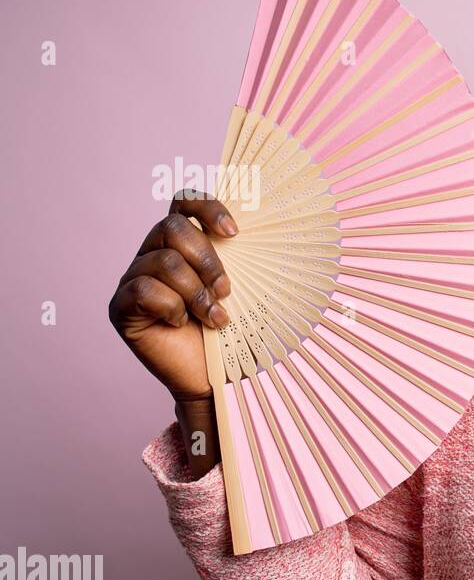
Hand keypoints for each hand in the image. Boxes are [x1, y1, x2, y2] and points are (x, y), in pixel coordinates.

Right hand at [108, 189, 237, 400]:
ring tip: (213, 318)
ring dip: (196, 292)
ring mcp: (133, 279)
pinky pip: (143, 290)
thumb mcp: (245, 292)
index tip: (234, 233)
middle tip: (226, 291)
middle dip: (206, 259)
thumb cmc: (231, 332)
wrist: (214, 376)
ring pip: (163, 262)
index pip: (183, 203)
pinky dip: (171, 308)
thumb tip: (247, 233)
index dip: (206, 207)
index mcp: (182, 244)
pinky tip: (180, 324)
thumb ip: (240, 260)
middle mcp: (153, 254)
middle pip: (171, 227)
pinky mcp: (121, 306)